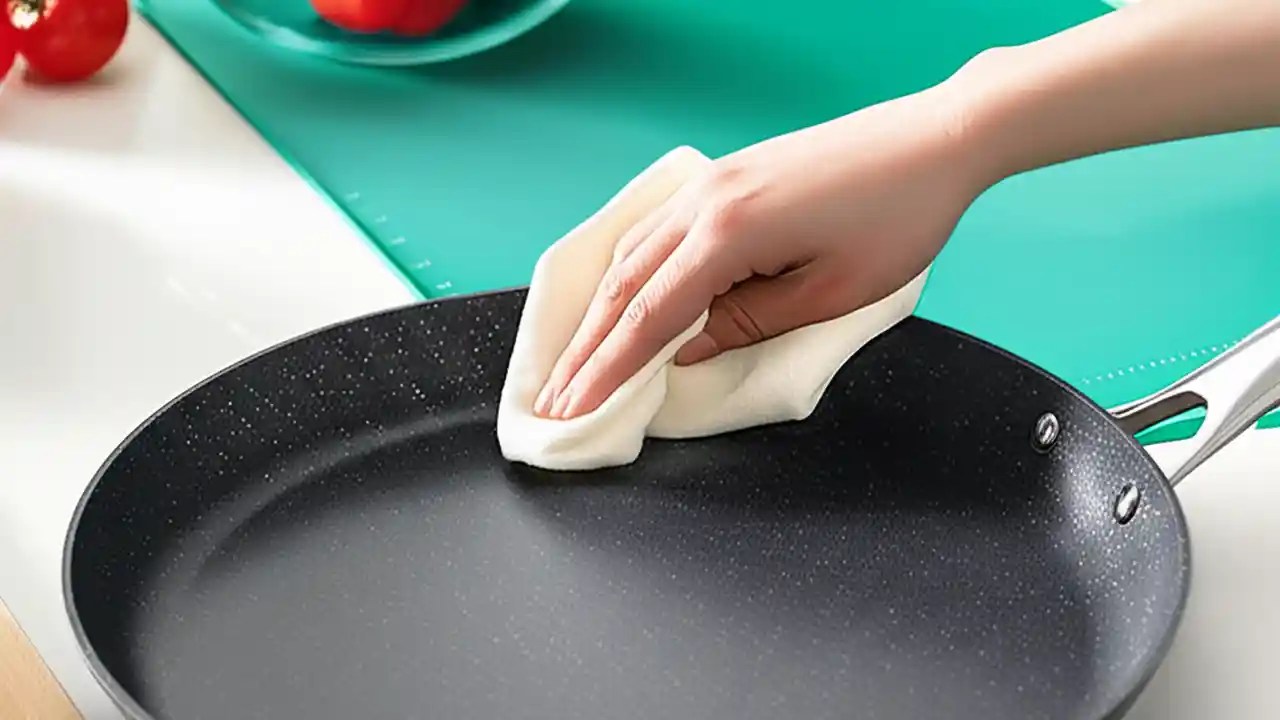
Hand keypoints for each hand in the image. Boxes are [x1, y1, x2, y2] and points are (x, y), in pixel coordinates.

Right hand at [534, 87, 990, 419]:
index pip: (648, 316)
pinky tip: (616, 300)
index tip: (572, 411)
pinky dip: (628, 275)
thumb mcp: (828, 292)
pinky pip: (655, 233)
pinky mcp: (725, 179)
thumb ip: (746, 323)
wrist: (933, 141)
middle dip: (585, 350)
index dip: (605, 370)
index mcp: (729, 233)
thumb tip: (684, 348)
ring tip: (573, 362)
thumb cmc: (897, 219)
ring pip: (631, 257)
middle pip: (624, 287)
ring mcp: (710, 184)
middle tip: (552, 400)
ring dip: (599, 314)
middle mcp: (704, 203)